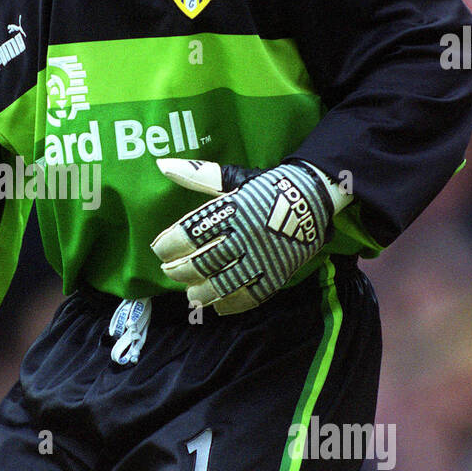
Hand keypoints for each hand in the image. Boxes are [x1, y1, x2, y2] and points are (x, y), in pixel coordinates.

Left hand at [151, 158, 349, 314]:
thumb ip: (197, 175)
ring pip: (221, 286)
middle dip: (178, 272)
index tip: (159, 250)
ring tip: (192, 293)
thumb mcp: (232, 178)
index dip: (167, 246)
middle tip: (170, 272)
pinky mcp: (275, 275)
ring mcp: (259, 258)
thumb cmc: (265, 189)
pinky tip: (219, 306)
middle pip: (199, 264)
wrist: (312, 199)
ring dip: (200, 293)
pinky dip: (231, 305)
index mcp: (229, 212)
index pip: (188, 234)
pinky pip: (249, 297)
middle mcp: (242, 236)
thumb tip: (162, 164)